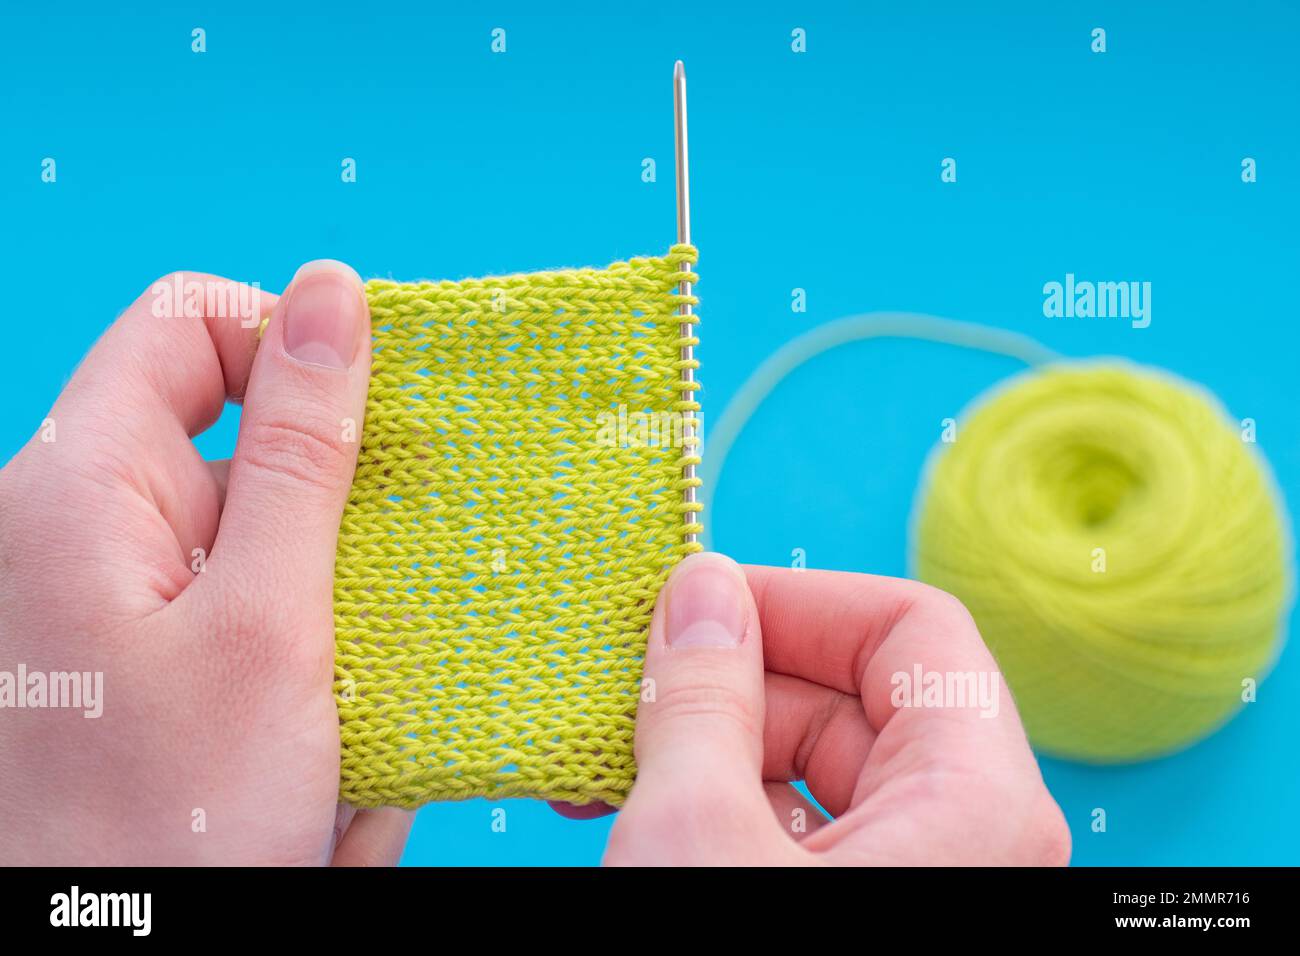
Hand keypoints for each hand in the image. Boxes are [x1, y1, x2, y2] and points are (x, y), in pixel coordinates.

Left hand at [0, 261, 410, 864]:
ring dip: (334, 597)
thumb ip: (300, 446)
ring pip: (259, 533)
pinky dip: (310, 651)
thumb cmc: (167, 824)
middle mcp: (83, 528)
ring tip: (354, 687)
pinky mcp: (148, 658)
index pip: (188, 326)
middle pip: (233, 434)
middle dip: (332, 500)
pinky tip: (332, 734)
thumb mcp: (266, 620)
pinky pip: (250, 608)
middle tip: (387, 573)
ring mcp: (114, 600)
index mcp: (78, 487)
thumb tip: (333, 292)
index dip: (290, 344)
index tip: (376, 420)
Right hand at [601, 553, 1070, 864]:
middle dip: (727, 683)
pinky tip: (631, 810)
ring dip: (706, 750)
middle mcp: (971, 837)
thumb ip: (698, 697)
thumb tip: (700, 590)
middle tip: (624, 683)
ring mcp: (920, 879)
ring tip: (602, 761)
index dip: (797, 601)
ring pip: (815, 770)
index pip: (911, 628)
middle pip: (853, 698)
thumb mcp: (698, 835)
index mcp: (977, 802)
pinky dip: (720, 810)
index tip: (693, 607)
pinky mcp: (867, 909)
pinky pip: (798, 832)